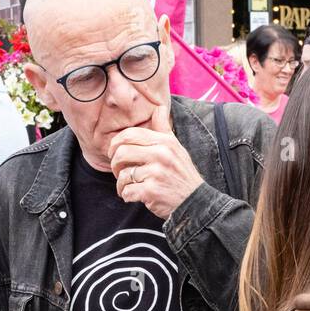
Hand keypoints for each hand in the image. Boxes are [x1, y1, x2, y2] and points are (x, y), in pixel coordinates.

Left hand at [109, 101, 203, 218]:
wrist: (196, 202)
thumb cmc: (182, 175)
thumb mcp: (177, 148)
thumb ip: (164, 129)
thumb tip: (159, 108)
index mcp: (164, 142)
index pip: (130, 134)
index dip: (116, 143)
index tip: (114, 152)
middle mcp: (160, 155)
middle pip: (122, 152)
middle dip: (114, 164)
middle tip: (118, 171)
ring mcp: (156, 173)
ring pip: (123, 174)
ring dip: (120, 184)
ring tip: (127, 187)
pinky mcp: (151, 191)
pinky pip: (127, 191)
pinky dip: (126, 196)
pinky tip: (133, 196)